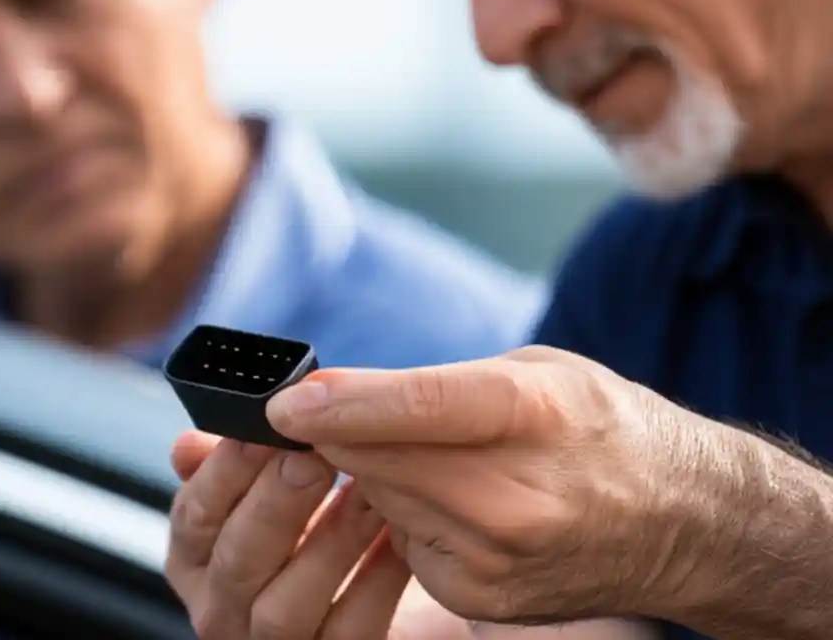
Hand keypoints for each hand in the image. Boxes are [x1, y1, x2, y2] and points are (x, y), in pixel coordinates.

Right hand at [165, 431, 413, 638]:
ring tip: (367, 488)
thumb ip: (231, 464)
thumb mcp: (266, 491)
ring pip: (284, 606)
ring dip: (329, 541)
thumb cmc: (309, 531)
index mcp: (195, 561)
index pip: (193, 517)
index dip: (223, 471)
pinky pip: (351, 628)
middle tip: (311, 456)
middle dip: (272, 505)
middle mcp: (222, 611)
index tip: (262, 425)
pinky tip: (399, 535)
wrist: (369, 594)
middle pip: (234, 563)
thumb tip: (189, 443)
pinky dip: (376, 580)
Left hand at [265, 346, 703, 624]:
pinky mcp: (479, 593)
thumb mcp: (533, 373)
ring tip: (420, 451)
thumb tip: (327, 397)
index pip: (414, 406)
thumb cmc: (599, 427)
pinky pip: (403, 538)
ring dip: (372, 471)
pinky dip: (405, 512)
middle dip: (336, 432)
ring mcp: (497, 555)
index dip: (339, 404)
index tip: (282, 404)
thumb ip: (432, 383)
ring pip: (381, 499)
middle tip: (311, 411)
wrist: (683, 522)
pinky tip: (445, 496)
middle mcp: (515, 494)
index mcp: (533, 414)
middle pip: (378, 459)